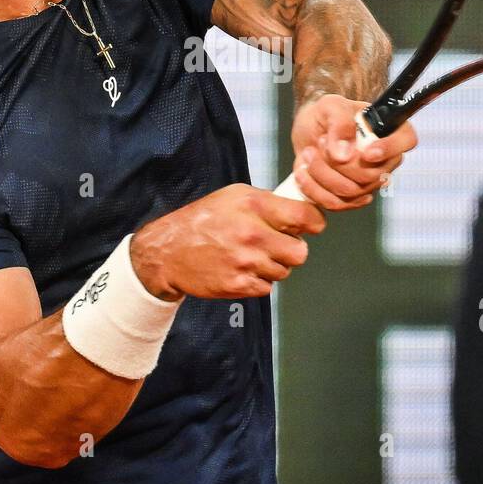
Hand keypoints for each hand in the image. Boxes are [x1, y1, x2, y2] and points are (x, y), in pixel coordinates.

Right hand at [129, 184, 326, 300]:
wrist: (168, 251)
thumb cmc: (203, 220)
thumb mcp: (234, 196)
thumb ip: (268, 202)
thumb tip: (301, 211)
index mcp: (254, 205)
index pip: (306, 217)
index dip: (313, 223)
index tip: (311, 225)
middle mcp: (252, 233)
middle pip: (300, 252)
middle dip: (293, 250)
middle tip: (277, 244)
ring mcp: (246, 262)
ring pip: (284, 271)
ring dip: (273, 266)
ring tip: (250, 255)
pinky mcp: (239, 285)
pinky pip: (266, 287)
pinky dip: (258, 280)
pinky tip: (241, 268)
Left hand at [289, 94, 417, 210]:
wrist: (310, 129)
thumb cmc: (328, 114)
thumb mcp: (330, 107)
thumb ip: (340, 124)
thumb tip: (343, 154)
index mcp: (391, 130)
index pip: (406, 141)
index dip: (389, 149)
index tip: (366, 152)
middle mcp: (386, 160)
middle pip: (372, 175)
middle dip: (338, 162)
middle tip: (320, 141)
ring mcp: (369, 182)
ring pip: (350, 192)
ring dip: (322, 173)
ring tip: (308, 153)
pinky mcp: (350, 197)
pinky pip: (335, 204)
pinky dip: (314, 189)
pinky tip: (303, 172)